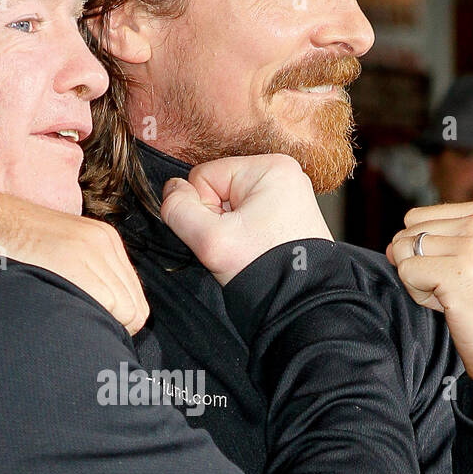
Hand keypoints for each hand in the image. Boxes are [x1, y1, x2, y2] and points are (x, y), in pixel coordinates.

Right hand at [0, 184, 148, 335]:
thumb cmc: (8, 249)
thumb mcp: (57, 257)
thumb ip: (85, 281)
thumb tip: (104, 324)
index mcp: (105, 243)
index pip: (134, 300)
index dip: (116, 323)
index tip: (89, 330)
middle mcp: (106, 244)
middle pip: (136, 309)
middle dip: (113, 328)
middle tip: (80, 335)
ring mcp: (93, 249)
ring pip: (127, 310)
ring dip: (102, 325)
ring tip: (69, 328)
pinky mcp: (77, 258)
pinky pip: (110, 304)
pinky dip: (94, 320)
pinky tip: (65, 320)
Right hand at [159, 154, 331, 285]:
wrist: (301, 305)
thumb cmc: (267, 271)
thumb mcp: (210, 240)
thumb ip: (178, 210)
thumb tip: (170, 191)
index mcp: (270, 168)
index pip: (203, 176)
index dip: (201, 209)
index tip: (223, 236)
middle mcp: (282, 175)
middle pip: (217, 190)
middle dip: (217, 222)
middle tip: (236, 248)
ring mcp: (287, 196)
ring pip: (229, 207)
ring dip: (229, 232)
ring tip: (247, 251)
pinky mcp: (286, 216)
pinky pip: (246, 218)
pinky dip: (244, 238)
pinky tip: (254, 252)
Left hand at [386, 201, 472, 424]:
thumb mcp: (465, 262)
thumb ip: (428, 245)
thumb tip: (390, 245)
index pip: (416, 218)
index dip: (425, 252)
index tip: (457, 274)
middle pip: (407, 234)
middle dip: (420, 267)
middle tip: (456, 290)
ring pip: (403, 253)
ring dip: (419, 283)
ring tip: (454, 297)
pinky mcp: (459, 272)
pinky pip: (406, 273)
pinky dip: (420, 296)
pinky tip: (450, 306)